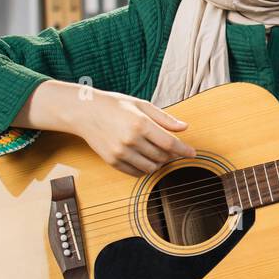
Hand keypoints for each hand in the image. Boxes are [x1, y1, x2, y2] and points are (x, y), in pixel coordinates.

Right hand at [70, 90, 195, 176]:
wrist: (85, 112)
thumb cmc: (115, 105)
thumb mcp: (142, 105)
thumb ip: (164, 118)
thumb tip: (184, 127)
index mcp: (140, 124)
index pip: (169, 143)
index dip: (184, 150)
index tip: (192, 153)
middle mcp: (131, 140)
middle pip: (162, 156)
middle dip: (172, 155)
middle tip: (173, 149)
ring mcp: (120, 152)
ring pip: (150, 167)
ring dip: (159, 163)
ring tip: (158, 153)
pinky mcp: (112, 161)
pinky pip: (136, 172)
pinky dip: (145, 168)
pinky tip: (146, 159)